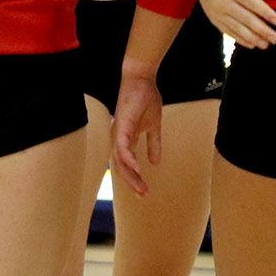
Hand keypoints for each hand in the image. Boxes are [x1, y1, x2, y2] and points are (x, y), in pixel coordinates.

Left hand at [109, 68, 163, 195]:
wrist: (142, 79)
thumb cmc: (146, 99)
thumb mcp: (154, 126)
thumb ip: (154, 144)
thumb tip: (156, 162)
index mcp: (126, 139)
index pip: (127, 164)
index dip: (135, 179)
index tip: (145, 192)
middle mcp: (119, 139)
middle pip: (122, 168)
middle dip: (132, 183)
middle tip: (143, 195)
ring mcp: (119, 134)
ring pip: (121, 162)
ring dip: (131, 176)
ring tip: (142, 188)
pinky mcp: (121, 127)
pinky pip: (122, 148)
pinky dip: (129, 160)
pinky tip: (138, 168)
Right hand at [185, 0, 275, 46]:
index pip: (251, 3)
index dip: (265, 13)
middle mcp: (224, 2)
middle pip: (246, 19)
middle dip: (262, 30)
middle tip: (275, 39)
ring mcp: (218, 12)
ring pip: (238, 28)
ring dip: (253, 38)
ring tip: (266, 45)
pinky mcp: (214, 19)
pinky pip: (228, 31)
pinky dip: (240, 39)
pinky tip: (252, 44)